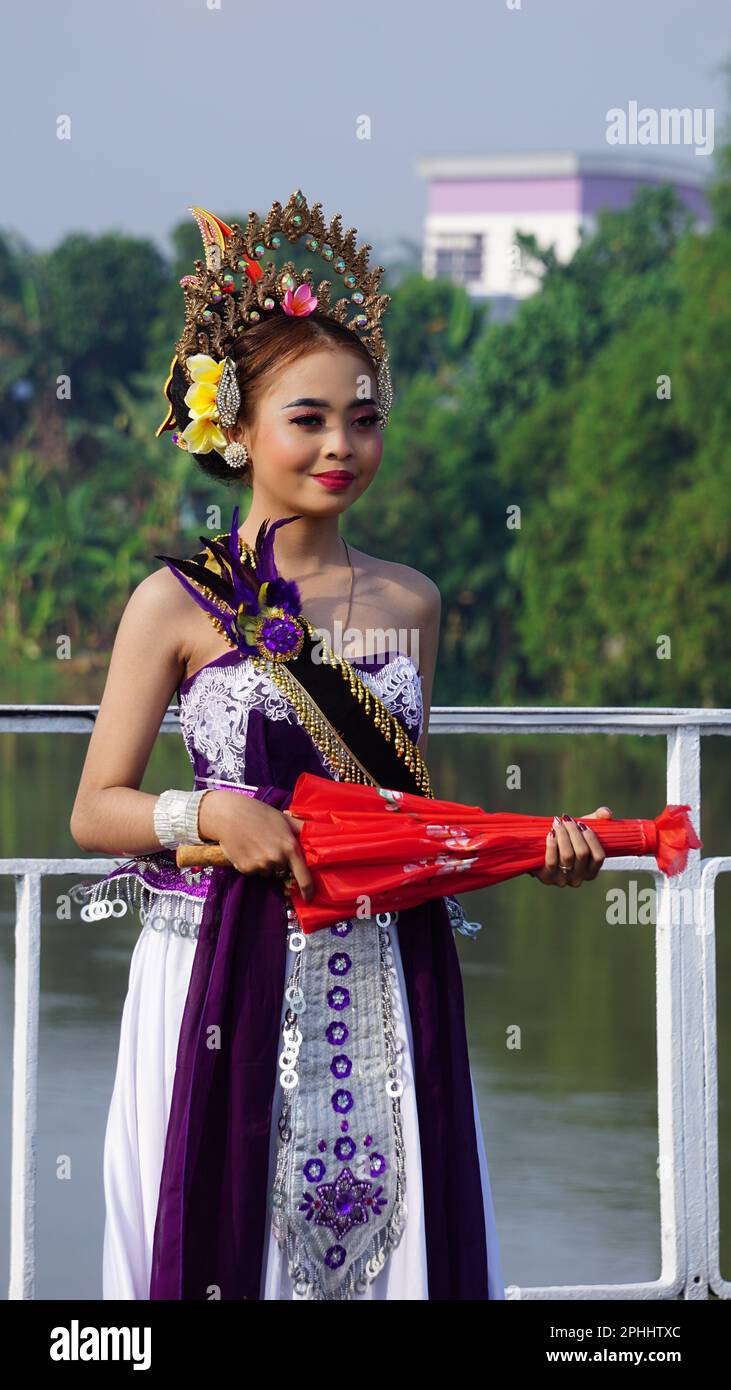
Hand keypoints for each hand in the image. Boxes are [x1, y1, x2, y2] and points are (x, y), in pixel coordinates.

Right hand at [198, 791, 313, 899]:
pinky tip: (247, 848)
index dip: (308, 890)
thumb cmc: (259, 813)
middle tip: (270, 844)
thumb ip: (303, 829)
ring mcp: (260, 865)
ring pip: (268, 871)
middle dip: (280, 862)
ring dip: (265, 863)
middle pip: (283, 870)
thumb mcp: (285, 819)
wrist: (229, 815)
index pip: (303, 877)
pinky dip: (252, 863)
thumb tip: (321, 833)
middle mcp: (276, 859)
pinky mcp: (245, 869)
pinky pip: (254, 871)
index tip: (309, 897)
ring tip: (257, 844)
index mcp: (289, 847)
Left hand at [528, 807, 612, 887]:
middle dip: (574, 832)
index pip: (599, 856)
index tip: (582, 824)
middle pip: (582, 853)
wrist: (538, 851)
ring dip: (563, 835)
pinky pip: (552, 861)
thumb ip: (597, 820)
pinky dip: (552, 844)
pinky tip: (550, 833)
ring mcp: (563, 880)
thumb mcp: (581, 831)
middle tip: (566, 819)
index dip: (591, 838)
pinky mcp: (547, 878)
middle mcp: (578, 879)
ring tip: (557, 823)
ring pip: (567, 855)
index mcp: (591, 872)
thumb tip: (607, 813)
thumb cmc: (566, 840)